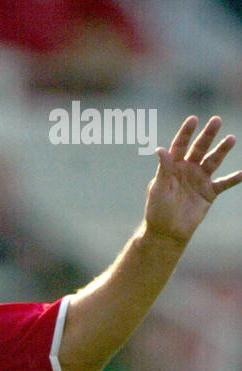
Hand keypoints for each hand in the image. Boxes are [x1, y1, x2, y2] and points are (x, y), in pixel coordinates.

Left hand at [144, 115, 241, 246]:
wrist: (167, 232)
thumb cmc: (157, 210)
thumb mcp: (158, 188)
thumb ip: (163, 169)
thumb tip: (160, 149)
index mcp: (173, 166)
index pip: (180, 145)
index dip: (186, 133)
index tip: (193, 119)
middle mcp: (188, 169)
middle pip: (199, 148)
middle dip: (208, 135)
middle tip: (216, 120)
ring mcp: (200, 179)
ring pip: (213, 161)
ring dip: (222, 150)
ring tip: (231, 139)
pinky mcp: (209, 193)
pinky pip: (224, 183)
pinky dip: (234, 179)